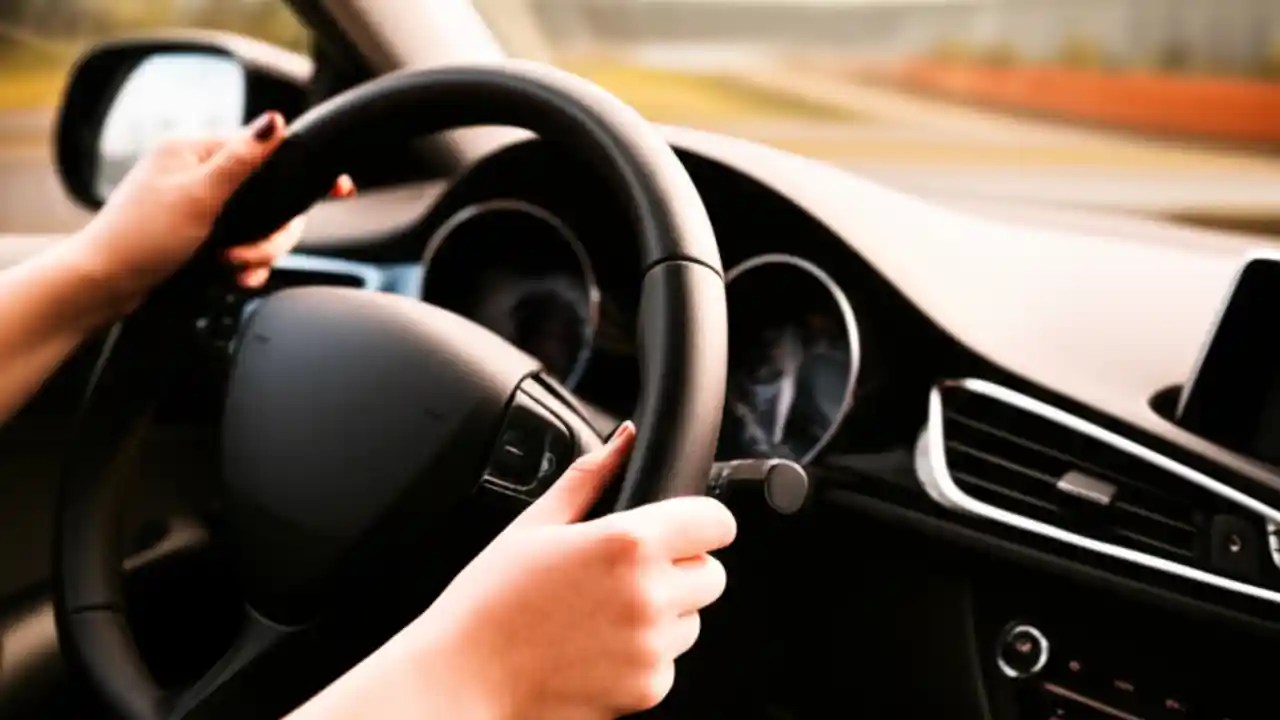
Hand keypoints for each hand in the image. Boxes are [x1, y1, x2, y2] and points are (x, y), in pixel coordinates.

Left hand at [74, 111, 353, 315]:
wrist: (105, 284)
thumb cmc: (143, 238)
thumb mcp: (200, 196)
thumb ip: (242, 159)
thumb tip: (276, 121)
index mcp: (195, 151)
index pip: (264, 151)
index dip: (299, 172)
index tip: (339, 188)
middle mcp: (199, 172)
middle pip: (269, 195)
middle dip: (269, 234)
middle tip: (249, 256)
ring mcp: (199, 202)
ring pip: (260, 223)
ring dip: (256, 252)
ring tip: (234, 270)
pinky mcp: (199, 231)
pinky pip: (242, 242)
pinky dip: (244, 263)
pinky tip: (235, 277)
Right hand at [405, 421, 736, 718]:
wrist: (464, 678)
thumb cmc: (491, 600)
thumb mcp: (536, 524)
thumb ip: (591, 476)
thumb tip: (625, 438)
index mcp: (627, 543)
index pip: (715, 522)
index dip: (700, 523)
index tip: (682, 530)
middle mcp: (649, 595)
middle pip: (711, 574)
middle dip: (680, 571)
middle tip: (624, 576)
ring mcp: (651, 647)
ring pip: (692, 620)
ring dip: (664, 615)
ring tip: (601, 615)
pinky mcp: (648, 690)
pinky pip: (668, 663)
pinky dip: (644, 658)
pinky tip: (595, 649)